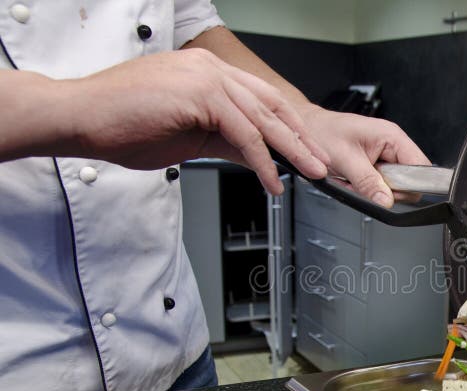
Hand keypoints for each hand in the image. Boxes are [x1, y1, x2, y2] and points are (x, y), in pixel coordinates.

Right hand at [64, 49, 329, 193]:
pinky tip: (272, 179)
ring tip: (311, 173)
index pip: (261, 100)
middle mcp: (210, 69)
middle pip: (271, 106)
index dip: (287, 127)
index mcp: (207, 73)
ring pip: (263, 119)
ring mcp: (205, 78)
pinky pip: (242, 132)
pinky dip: (262, 160)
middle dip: (300, 138)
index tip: (304, 151)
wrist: (79, 117)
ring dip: (292, 151)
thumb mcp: (188, 136)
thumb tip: (257, 157)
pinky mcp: (198, 95)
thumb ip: (224, 140)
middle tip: (321, 163)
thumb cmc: (122, 124)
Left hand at [298, 106, 429, 207]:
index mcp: (391, 136)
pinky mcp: (376, 165)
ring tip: (354, 178)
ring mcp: (385, 155)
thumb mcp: (345, 159)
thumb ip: (367, 181)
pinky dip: (366, 187)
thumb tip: (386, 200)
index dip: (409, 184)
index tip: (389, 190)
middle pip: (408, 180)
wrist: (307, 130)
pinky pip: (380, 185)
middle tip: (364, 182)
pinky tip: (353, 179)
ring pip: (393, 186)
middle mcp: (392, 144)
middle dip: (386, 189)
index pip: (420, 167)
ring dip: (373, 189)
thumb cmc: (322, 133)